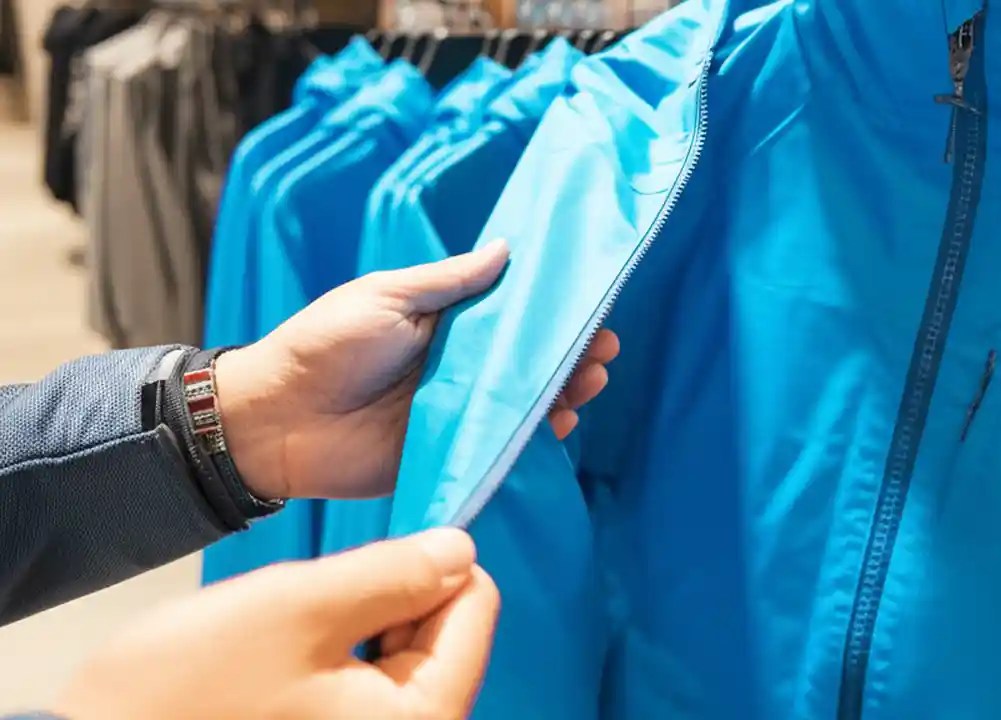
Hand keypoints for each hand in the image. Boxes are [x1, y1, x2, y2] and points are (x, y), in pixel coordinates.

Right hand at [57, 529, 497, 719]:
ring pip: (403, 652)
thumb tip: (460, 549)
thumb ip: (393, 573)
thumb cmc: (186, 693)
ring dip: (358, 623)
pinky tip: (287, 656)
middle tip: (316, 604)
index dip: (433, 564)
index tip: (378, 554)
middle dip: (388, 599)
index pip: (475, 610)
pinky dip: (337, 651)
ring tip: (292, 635)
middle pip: (443, 633)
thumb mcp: (301, 606)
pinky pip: (366, 681)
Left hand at [213, 241, 620, 499]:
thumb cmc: (325, 345)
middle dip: (570, 356)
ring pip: (522, 404)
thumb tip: (506, 248)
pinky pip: (499, 444)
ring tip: (589, 384)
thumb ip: (449, 281)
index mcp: (445, 325)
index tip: (593, 309)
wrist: (276, 418)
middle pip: (527, 362)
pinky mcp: (448, 452)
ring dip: (562, 393)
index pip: (512, 317)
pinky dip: (532, 437)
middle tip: (603, 351)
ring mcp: (456, 412)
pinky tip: (559, 426)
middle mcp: (458, 367)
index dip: (553, 314)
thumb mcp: (388, 296)